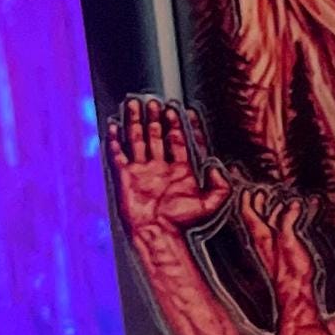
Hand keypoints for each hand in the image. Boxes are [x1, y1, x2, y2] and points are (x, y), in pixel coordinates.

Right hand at [107, 95, 231, 239]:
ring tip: (135, 104)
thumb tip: (217, 166)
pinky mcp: (126, 175)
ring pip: (138, 139)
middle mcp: (161, 166)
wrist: (157, 233)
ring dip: (136, 121)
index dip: (180, 124)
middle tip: (154, 101)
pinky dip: (115, 140)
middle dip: (156, 118)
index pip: (180, 140)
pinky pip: (119, 154)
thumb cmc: (182, 222)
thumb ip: (220, 186)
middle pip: (157, 135)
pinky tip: (114, 126)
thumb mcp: (210, 204)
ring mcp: (143, 170)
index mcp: (181, 170)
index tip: (179, 108)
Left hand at [236, 183, 319, 300]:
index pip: (248, 212)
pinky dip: (292, 218)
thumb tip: (292, 205)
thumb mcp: (287, 240)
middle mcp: (265, 239)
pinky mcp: (286, 250)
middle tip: (261, 191)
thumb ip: (288, 221)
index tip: (246, 189)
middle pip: (258, 216)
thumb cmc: (289, 269)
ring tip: (283, 199)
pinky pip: (287, 228)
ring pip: (273, 222)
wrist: (296, 291)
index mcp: (260, 235)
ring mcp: (275, 245)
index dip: (246, 199)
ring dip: (277, 209)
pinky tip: (301, 213)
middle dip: (259, 202)